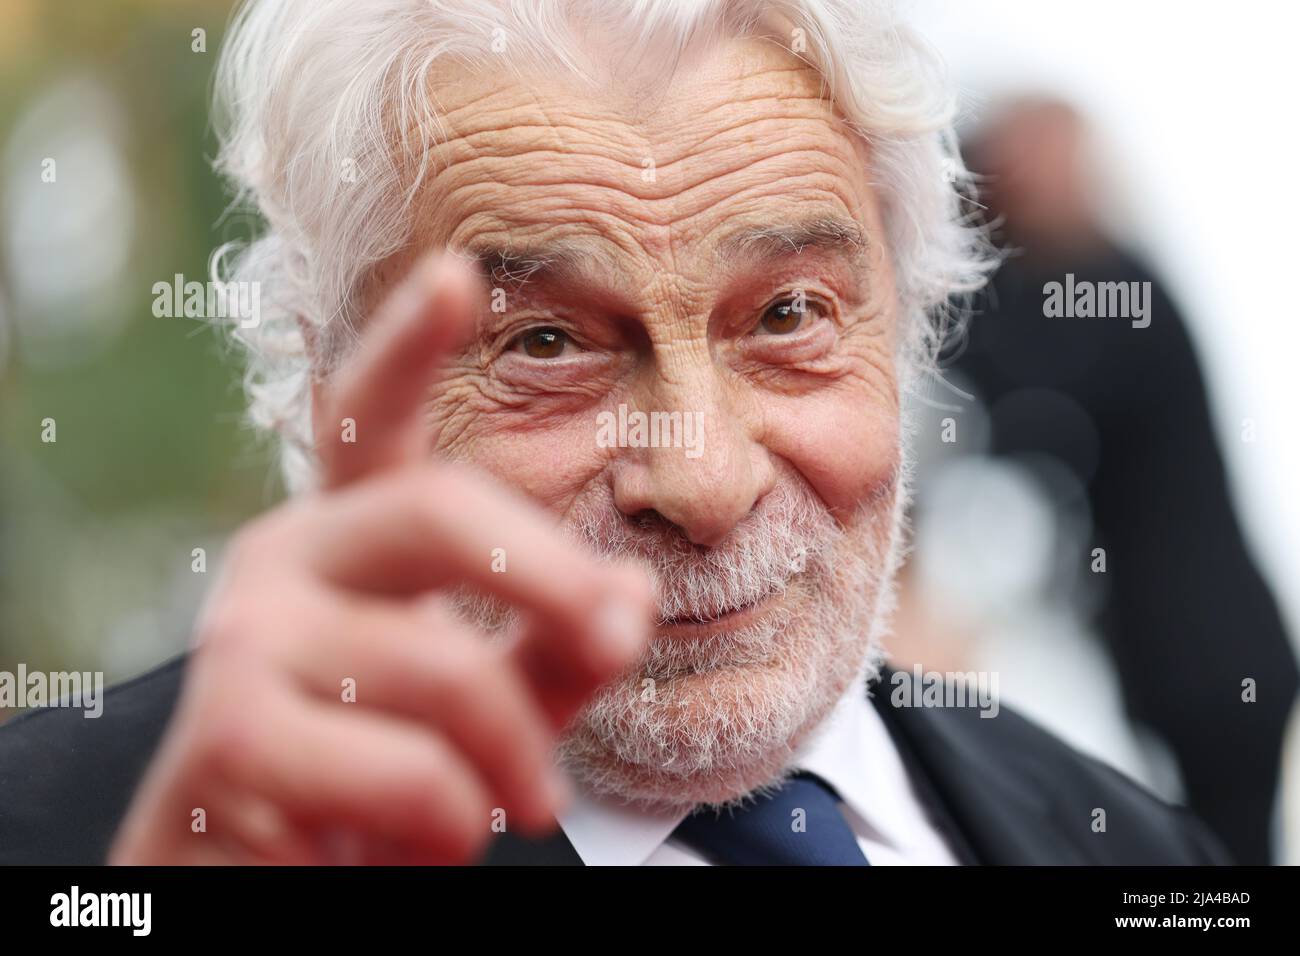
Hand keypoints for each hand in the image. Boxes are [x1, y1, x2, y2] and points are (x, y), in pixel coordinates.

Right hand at [108, 254, 651, 863]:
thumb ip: (558, 641)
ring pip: (443, 667)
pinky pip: (402, 771)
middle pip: (442, 510)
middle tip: (618, 641)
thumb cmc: (383, 770)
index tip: (455, 271)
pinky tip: (437, 839)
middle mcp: (285, 557)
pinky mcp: (224, 737)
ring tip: (522, 806)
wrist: (265, 876)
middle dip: (553, 578)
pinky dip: (453, 821)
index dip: (408, 343)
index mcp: (348, 533)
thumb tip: (631, 594)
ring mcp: (244, 640)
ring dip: (513, 756)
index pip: (370, 416)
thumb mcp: (491, 696)